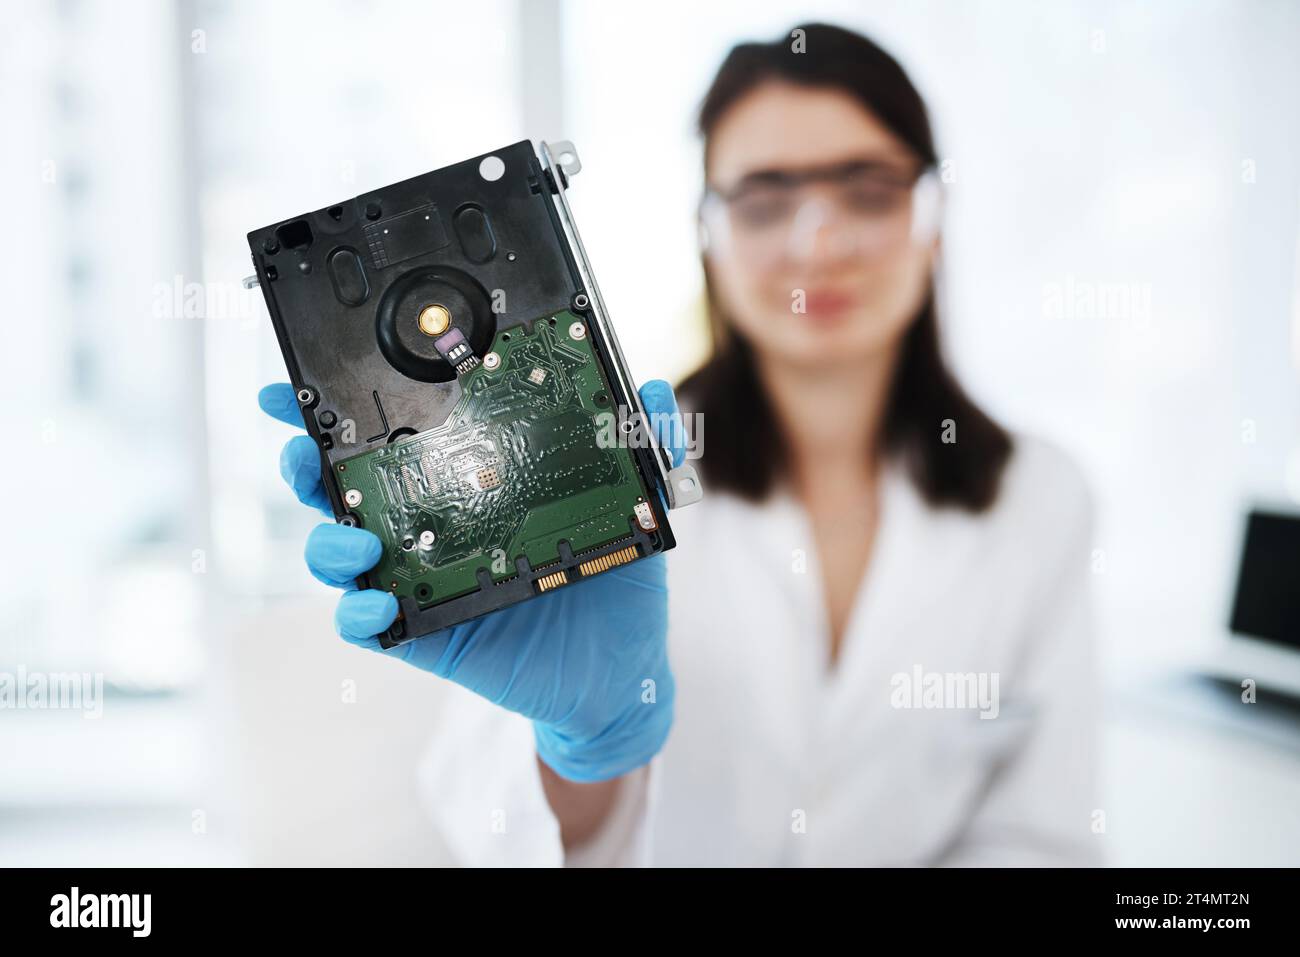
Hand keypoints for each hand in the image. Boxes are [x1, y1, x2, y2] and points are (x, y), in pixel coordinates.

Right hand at [258, 380, 685, 782]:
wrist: (623, 670)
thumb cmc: (616, 578)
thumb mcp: (634, 506)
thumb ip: (642, 446)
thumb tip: (651, 387)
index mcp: (467, 483)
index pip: (401, 436)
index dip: (348, 409)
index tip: (309, 379)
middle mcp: (430, 527)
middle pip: (347, 488)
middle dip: (307, 463)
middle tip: (301, 446)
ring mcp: (420, 582)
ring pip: (343, 555)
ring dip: (330, 542)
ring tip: (356, 539)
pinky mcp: (425, 636)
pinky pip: (370, 627)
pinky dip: (359, 614)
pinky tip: (378, 605)